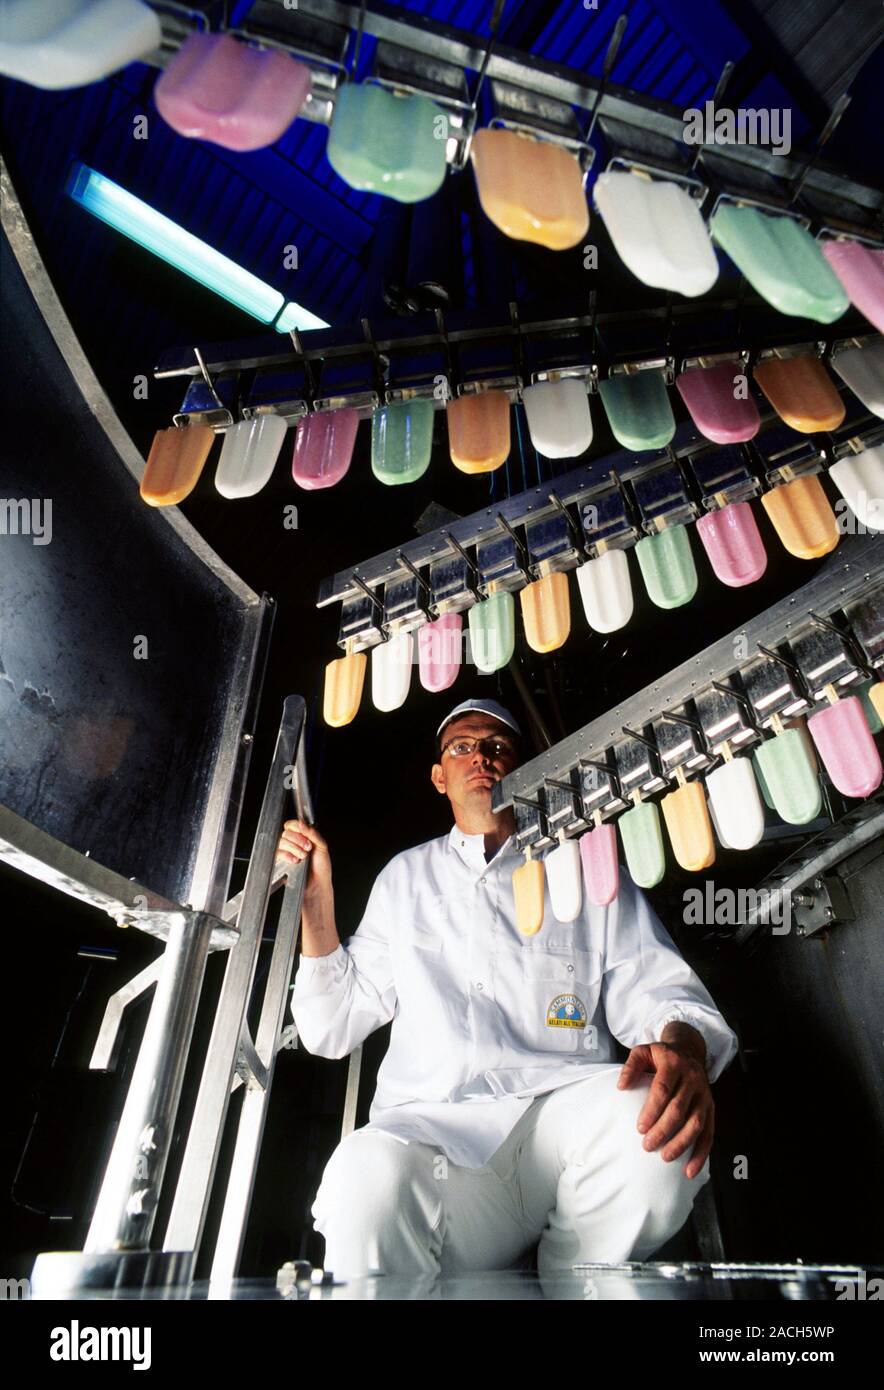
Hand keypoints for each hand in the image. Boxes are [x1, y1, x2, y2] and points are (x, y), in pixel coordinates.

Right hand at [275, 819, 331, 899]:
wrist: (318, 883)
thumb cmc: (321, 867)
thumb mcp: (321, 845)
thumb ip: (312, 832)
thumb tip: (302, 823)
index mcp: (303, 836)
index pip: (292, 825)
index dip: (296, 827)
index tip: (304, 833)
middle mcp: (294, 843)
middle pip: (286, 833)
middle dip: (298, 840)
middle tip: (307, 848)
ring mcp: (287, 852)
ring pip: (281, 842)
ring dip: (294, 848)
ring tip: (303, 856)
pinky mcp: (281, 861)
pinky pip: (277, 853)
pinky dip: (287, 855)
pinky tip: (295, 860)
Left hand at [617, 1034, 713, 1179]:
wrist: (689, 1049)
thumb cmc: (661, 1055)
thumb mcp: (643, 1051)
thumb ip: (631, 1066)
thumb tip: (621, 1086)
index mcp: (674, 1063)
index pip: (663, 1089)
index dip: (652, 1110)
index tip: (639, 1128)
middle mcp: (692, 1079)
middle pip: (679, 1109)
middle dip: (663, 1130)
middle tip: (647, 1146)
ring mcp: (704, 1095)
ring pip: (696, 1123)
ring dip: (682, 1143)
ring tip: (665, 1157)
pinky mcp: (711, 1108)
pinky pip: (709, 1133)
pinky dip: (701, 1154)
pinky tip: (690, 1170)